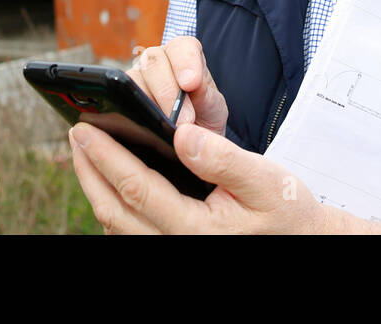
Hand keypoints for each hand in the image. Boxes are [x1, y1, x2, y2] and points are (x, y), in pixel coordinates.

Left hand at [69, 119, 380, 233]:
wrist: (305, 243)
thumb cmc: (288, 213)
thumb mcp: (267, 180)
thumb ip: (223, 158)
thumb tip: (181, 133)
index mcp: (196, 230)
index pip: (137, 190)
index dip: (107, 158)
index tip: (85, 129)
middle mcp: (178, 247)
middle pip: (115, 211)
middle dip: (90, 171)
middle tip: (76, 133)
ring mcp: (173, 252)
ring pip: (118, 226)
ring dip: (97, 187)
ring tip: (87, 152)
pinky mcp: (175, 249)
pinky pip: (132, 233)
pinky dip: (115, 204)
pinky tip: (112, 180)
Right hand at [127, 37, 226, 136]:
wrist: (191, 138)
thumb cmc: (203, 117)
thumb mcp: (212, 108)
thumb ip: (206, 96)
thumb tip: (193, 88)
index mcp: (183, 55)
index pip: (181, 47)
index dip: (185, 61)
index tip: (191, 84)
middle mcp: (157, 60)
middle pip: (154, 61)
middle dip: (168, 91)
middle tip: (184, 119)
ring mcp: (137, 77)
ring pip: (134, 78)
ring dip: (151, 103)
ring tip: (169, 127)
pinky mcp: (123, 96)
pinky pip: (121, 98)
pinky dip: (135, 111)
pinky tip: (149, 127)